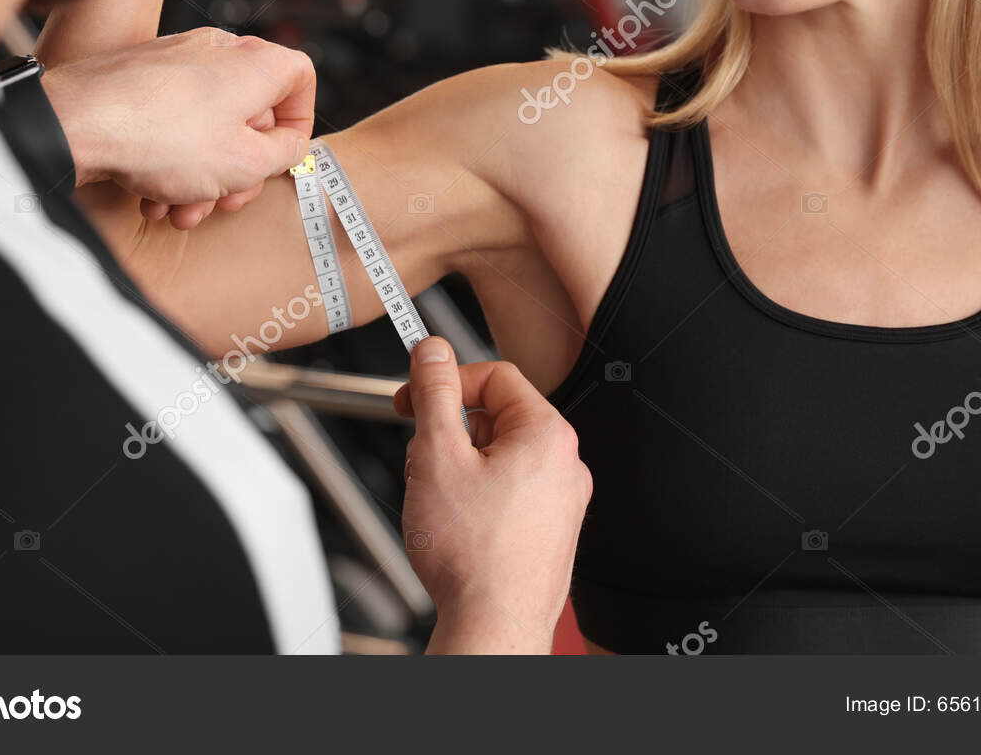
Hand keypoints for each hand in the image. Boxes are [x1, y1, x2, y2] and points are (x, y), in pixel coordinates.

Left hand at [42, 28, 314, 228]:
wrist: (76, 124)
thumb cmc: (166, 139)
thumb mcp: (247, 162)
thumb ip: (284, 153)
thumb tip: (287, 144)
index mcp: (255, 62)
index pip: (301, 79)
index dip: (299, 124)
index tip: (279, 158)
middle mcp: (218, 52)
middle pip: (251, 114)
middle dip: (240, 169)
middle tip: (224, 202)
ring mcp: (176, 62)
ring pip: (209, 126)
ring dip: (202, 176)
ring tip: (179, 211)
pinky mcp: (139, 79)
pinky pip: (174, 123)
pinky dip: (171, 160)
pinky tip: (153, 196)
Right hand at [393, 337, 591, 654]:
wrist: (494, 626)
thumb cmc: (473, 555)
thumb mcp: (436, 454)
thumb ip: (434, 393)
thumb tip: (431, 353)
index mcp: (547, 435)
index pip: (496, 376)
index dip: (448, 380)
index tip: (415, 393)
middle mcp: (565, 464)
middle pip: (497, 418)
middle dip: (451, 433)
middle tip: (422, 458)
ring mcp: (562, 501)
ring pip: (500, 458)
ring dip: (461, 468)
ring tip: (439, 501)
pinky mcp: (551, 532)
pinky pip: (510, 493)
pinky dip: (478, 499)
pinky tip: (457, 526)